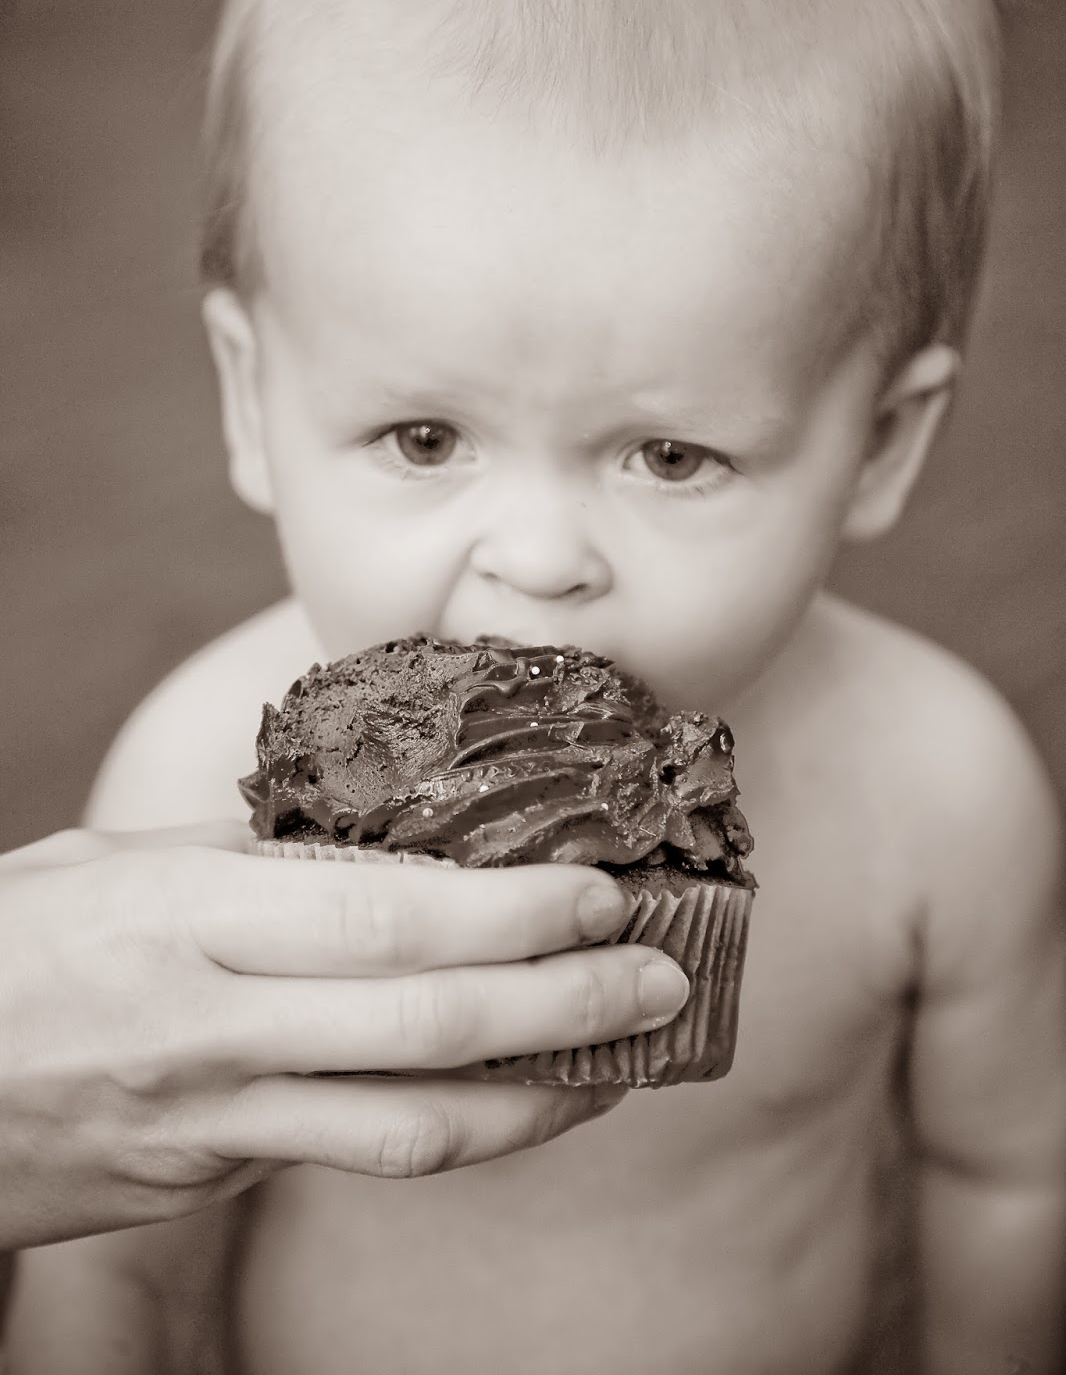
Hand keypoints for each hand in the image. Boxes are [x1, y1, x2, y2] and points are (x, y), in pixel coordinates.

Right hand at [0, 824, 687, 1247]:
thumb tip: (382, 845)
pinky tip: (517, 1100)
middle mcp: (212, 1024)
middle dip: (567, 1003)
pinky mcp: (209, 1180)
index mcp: (188, 916)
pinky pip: (360, 1153)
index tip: (601, 889)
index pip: (387, 915)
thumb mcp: (113, 865)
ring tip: (624, 1057)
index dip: (512, 912)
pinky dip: (458, 1130)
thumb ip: (249, 857)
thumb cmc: (9, 949)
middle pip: (427, 1026)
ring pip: (413, 1126)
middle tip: (663, 974)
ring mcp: (213, 1120)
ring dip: (540, 1095)